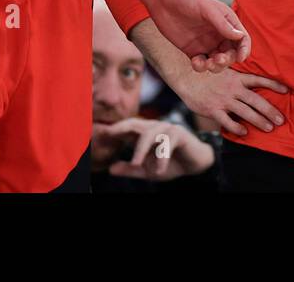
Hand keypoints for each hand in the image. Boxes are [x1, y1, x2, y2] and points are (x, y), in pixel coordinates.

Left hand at [97, 118, 214, 180]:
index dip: (112, 131)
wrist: (195, 166)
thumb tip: (110, 169)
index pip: (125, 129)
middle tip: (108, 134)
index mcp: (143, 134)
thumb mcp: (147, 171)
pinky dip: (162, 157)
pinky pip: (167, 143)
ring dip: (141, 149)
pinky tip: (159, 170)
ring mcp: (166, 128)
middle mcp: (153, 128)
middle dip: (120, 127)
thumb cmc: (170, 164)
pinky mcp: (179, 134)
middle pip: (134, 123)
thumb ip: (130, 169)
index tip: (97, 136)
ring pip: (149, 134)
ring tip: (136, 164)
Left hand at [147, 0, 250, 72]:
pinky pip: (201, 64)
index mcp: (227, 22)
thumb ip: (223, 24)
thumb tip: (240, 37)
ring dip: (216, 67)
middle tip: (218, 59)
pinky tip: (195, 61)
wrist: (163, 0)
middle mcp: (219, 34)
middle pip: (231, 54)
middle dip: (228, 60)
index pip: (242, 39)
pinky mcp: (192, 50)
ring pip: (217, 62)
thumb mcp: (207, 9)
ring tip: (208, 63)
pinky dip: (201, 67)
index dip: (244, 50)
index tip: (240, 58)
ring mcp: (206, 43)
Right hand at [168, 67, 286, 136]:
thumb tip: (251, 86)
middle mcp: (232, 88)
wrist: (186, 76)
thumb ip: (237, 79)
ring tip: (270, 127)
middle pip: (256, 100)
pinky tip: (245, 132)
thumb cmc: (206, 75)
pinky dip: (237, 127)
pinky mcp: (213, 109)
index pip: (259, 80)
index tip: (286, 90)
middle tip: (281, 120)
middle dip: (270, 110)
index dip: (273, 85)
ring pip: (245, 111)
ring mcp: (223, 99)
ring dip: (259, 120)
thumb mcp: (224, 71)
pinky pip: (227, 121)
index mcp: (237, 78)